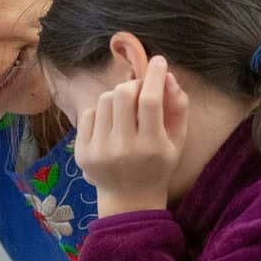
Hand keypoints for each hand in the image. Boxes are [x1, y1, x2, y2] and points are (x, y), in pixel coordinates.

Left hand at [74, 55, 188, 216]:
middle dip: (134, 84)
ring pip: (104, 100)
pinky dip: (101, 112)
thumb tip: (168, 76)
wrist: (129, 198)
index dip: (154, 76)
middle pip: (122, 94)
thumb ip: (178, 107)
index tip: (158, 61)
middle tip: (140, 89)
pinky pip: (89, 113)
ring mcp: (99, 151)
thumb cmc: (158, 164)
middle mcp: (123, 149)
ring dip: (117, 97)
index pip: (150, 101)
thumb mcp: (177, 140)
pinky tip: (111, 125)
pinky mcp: (82, 153)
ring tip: (125, 111)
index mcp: (152, 146)